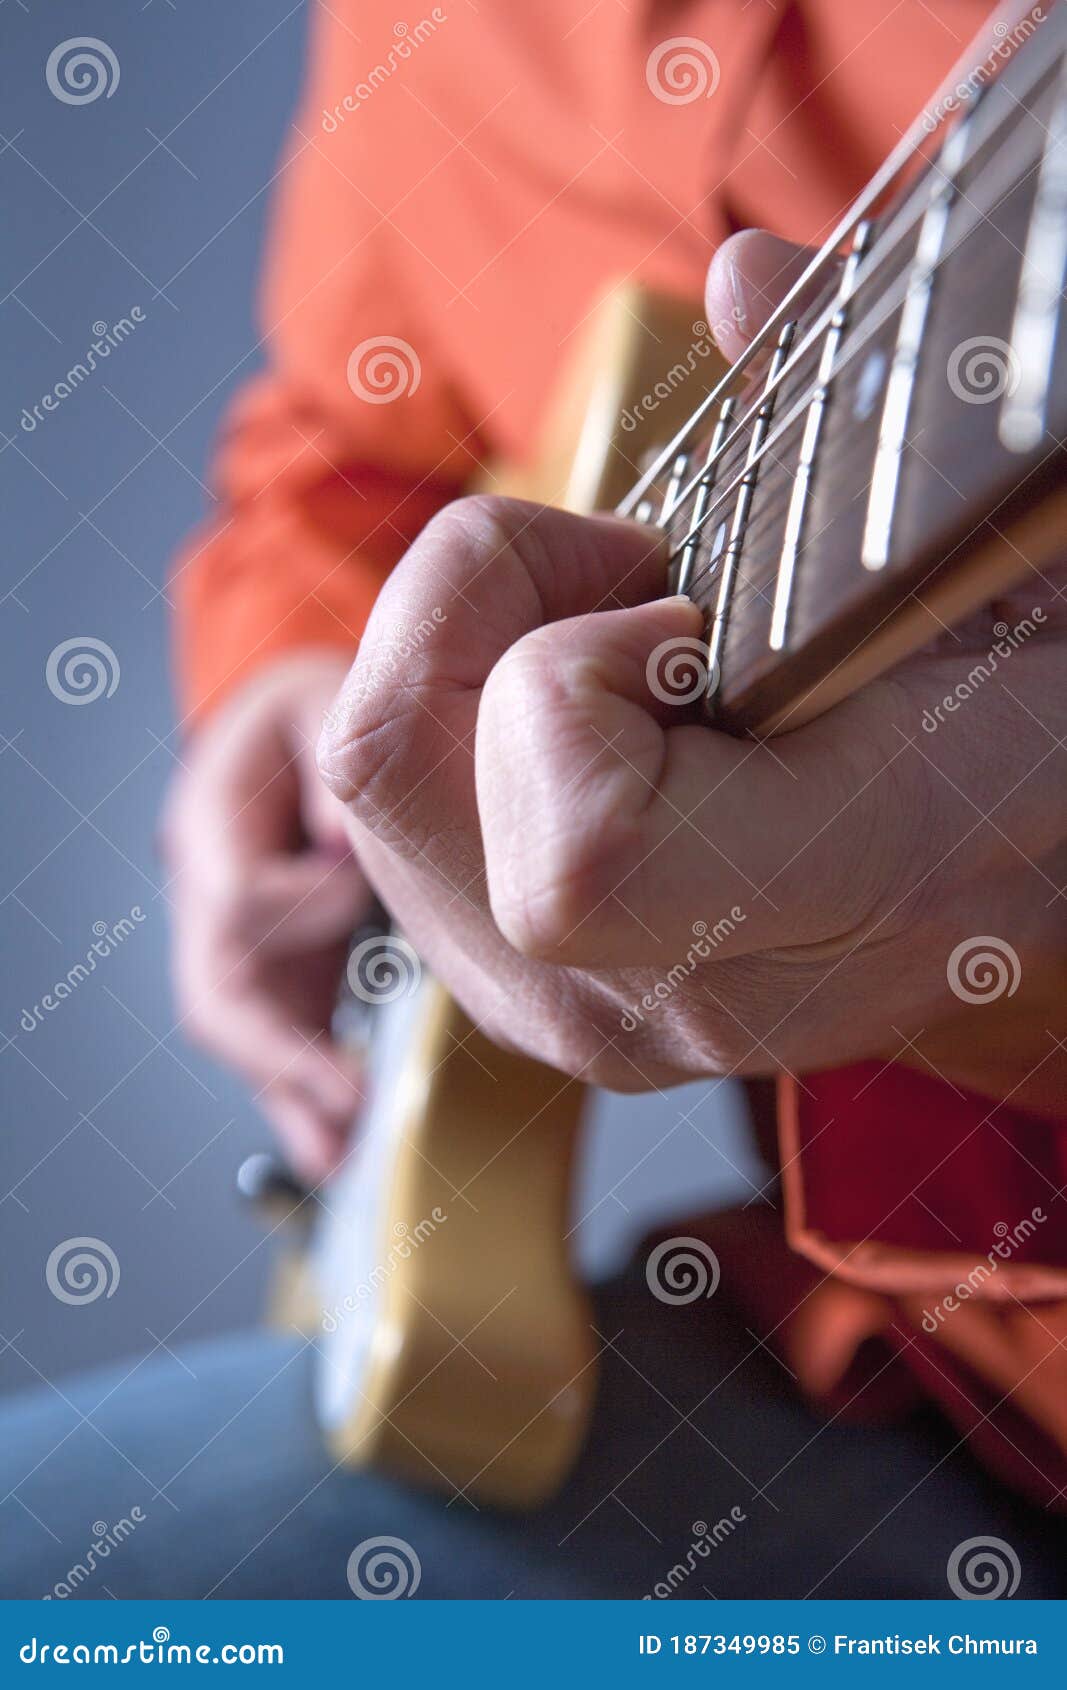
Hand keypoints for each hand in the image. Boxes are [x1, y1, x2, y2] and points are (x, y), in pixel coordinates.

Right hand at [164, 651, 367, 1181]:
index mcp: (211, 822)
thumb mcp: (318, 698)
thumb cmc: (306, 714)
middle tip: (345, 1096)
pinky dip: (297, 1100)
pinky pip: (270, 1046)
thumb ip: (331, 752)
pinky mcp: (268, 973)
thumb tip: (346, 839)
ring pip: (238, 1033)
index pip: (237, 895)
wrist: (283, 732)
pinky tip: (331, 1152)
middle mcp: (206, 892)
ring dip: (287, 1091)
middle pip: (215, 990)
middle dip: (278, 1050)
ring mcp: (230, 943)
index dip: (304, 905)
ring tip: (340, 1149)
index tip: (365, 885)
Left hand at [318, 237, 1066, 1114]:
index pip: (572, 853)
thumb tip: (744, 278)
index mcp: (827, 903)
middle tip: (635, 584)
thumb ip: (886, 422)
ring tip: (622, 646)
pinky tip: (591, 709)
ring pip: (366, 784)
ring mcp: (576, 1010)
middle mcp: (668, 997)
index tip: (687, 603)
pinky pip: (387, 818)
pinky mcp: (518, 984)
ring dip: (466, 652)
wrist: (1035, 860)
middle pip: (394, 775)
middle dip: (483, 610)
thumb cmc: (1036, 709)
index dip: (584, 668)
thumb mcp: (1012, 551)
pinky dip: (456, 715)